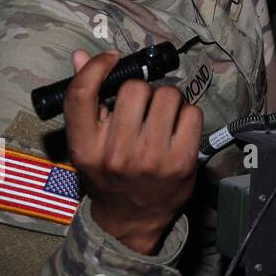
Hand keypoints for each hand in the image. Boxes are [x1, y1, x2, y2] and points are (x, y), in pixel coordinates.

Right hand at [63, 50, 202, 254]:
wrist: (132, 220)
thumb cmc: (109, 175)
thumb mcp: (88, 145)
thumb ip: (85, 102)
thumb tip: (82, 55)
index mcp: (85, 148)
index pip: (82, 94)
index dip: (96, 68)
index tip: (110, 59)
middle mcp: (116, 154)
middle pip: (135, 88)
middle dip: (141, 90)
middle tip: (141, 107)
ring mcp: (152, 159)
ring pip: (168, 95)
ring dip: (167, 100)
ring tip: (160, 118)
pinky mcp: (182, 162)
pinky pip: (193, 112)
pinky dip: (188, 114)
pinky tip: (177, 130)